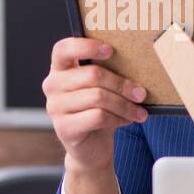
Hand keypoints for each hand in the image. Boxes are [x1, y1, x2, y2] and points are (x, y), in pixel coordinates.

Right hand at [43, 37, 147, 174]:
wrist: (90, 147)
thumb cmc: (97, 110)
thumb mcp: (101, 88)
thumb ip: (106, 73)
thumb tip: (136, 65)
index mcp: (60, 69)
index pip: (64, 48)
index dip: (87, 46)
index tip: (110, 50)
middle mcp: (52, 86)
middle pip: (92, 75)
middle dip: (122, 85)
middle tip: (141, 93)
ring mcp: (55, 107)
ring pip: (98, 97)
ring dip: (124, 105)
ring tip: (138, 111)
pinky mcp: (64, 128)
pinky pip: (98, 116)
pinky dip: (118, 118)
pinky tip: (126, 120)